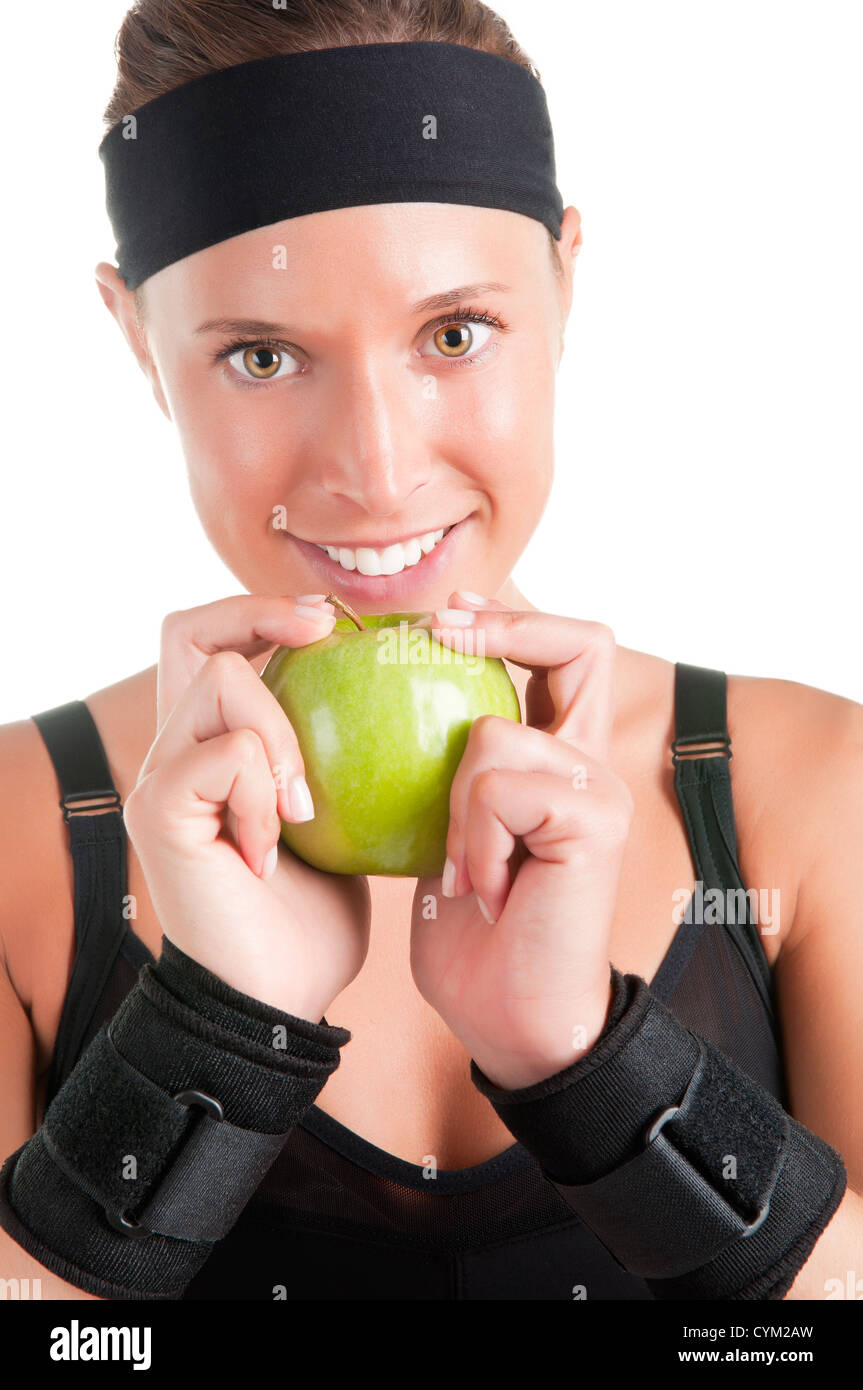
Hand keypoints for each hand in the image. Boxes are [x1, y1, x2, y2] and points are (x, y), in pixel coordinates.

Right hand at [123, 594, 370, 1021]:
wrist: (274, 997)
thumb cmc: (314, 915)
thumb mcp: (341, 817)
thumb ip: (339, 757)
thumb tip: (403, 696)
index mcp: (215, 744)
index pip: (214, 639)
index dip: (265, 612)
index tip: (332, 625)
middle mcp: (177, 749)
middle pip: (188, 630)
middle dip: (259, 613)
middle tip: (321, 635)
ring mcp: (161, 777)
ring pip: (221, 681)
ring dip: (281, 730)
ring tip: (303, 805)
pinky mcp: (160, 810)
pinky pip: (226, 755)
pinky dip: (265, 789)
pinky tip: (277, 843)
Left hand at [410, 594, 632, 1089]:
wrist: (515, 1020)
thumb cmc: (475, 938)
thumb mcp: (448, 836)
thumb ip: (447, 773)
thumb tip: (391, 704)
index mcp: (561, 763)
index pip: (564, 654)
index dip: (508, 619)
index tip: (441, 616)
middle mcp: (591, 766)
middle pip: (583, 643)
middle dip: (505, 624)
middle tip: (437, 630)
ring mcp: (600, 790)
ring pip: (495, 733)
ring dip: (455, 801)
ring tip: (462, 868)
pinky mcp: (596, 819)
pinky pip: (498, 787)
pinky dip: (471, 837)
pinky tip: (481, 888)